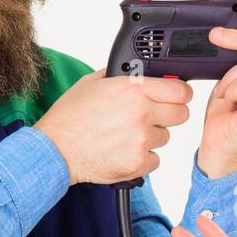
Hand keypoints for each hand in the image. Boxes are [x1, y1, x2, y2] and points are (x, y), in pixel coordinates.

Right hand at [33, 68, 192, 184]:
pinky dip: (143, 157)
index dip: (179, 93)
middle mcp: (141, 113)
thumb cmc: (70, 118)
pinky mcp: (138, 163)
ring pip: (166, 137)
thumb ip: (123, 77)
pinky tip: (123, 151)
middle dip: (169, 114)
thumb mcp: (93, 83)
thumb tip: (141, 73)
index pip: (180, 90)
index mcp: (133, 89)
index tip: (176, 96)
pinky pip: (155, 159)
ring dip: (152, 136)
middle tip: (151, 116)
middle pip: (181, 114)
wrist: (55, 150)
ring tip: (126, 135)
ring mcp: (141, 140)